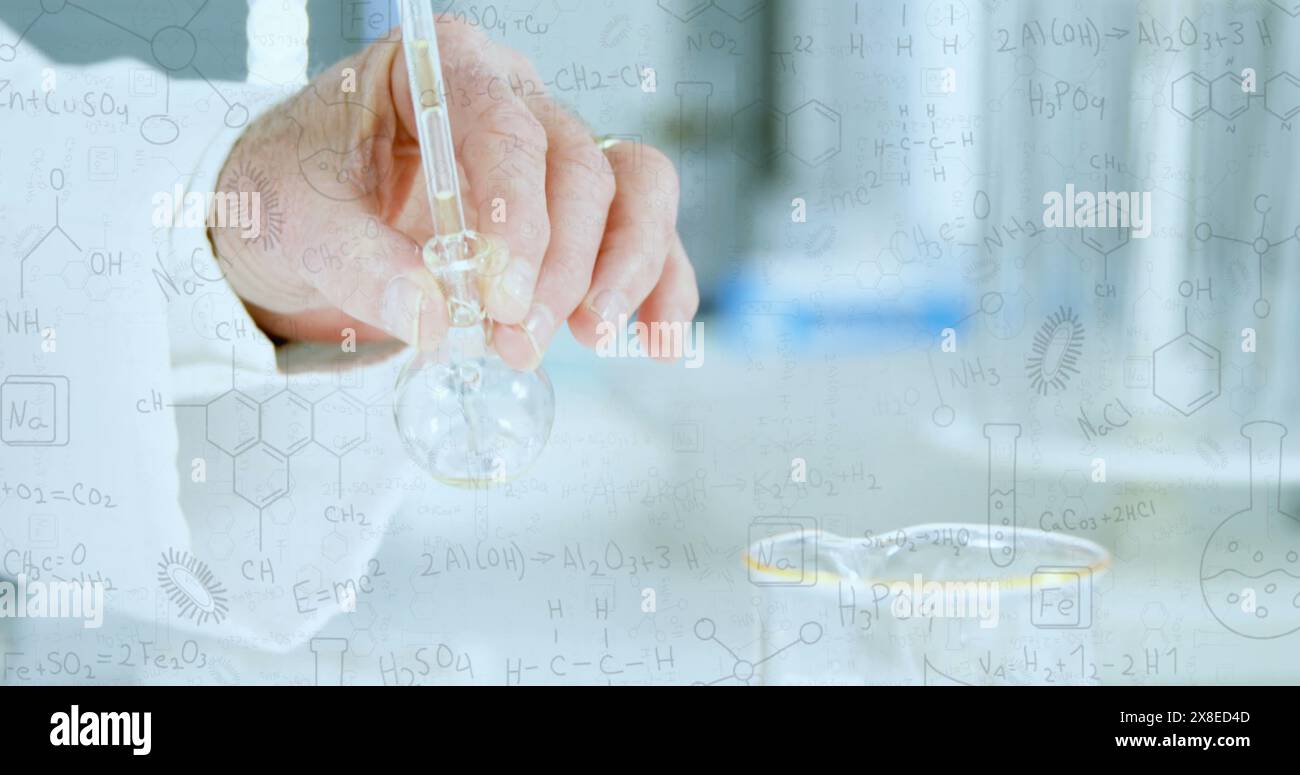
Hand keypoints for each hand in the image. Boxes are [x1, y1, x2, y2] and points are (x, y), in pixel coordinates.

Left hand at [209, 19, 697, 368]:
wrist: (309, 223)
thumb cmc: (302, 194)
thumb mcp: (295, 222)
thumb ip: (355, 263)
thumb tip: (431, 317)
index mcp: (443, 70)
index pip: (505, 129)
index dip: (518, 217)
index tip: (503, 296)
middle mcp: (514, 99)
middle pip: (579, 167)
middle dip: (562, 264)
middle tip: (520, 338)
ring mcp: (554, 155)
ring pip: (635, 190)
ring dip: (627, 269)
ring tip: (593, 335)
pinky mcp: (576, 216)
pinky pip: (645, 236)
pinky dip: (660, 286)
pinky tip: (657, 338)